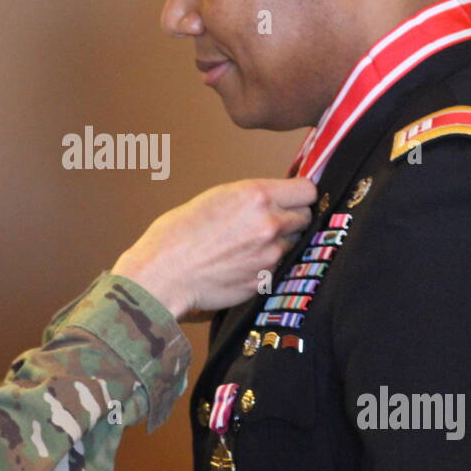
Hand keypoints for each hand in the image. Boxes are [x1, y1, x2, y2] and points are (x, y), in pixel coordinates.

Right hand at [111, 177, 316, 319]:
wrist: (163, 274)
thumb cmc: (177, 235)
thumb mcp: (216, 198)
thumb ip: (252, 198)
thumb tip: (275, 199)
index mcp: (256, 196)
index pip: (307, 190)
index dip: (299, 194)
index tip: (293, 198)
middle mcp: (269, 223)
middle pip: (305, 217)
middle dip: (291, 217)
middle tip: (269, 221)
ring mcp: (270, 255)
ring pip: (292, 244)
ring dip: (278, 243)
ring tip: (247, 245)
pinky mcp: (265, 280)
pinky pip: (277, 267)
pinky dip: (265, 264)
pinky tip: (240, 263)